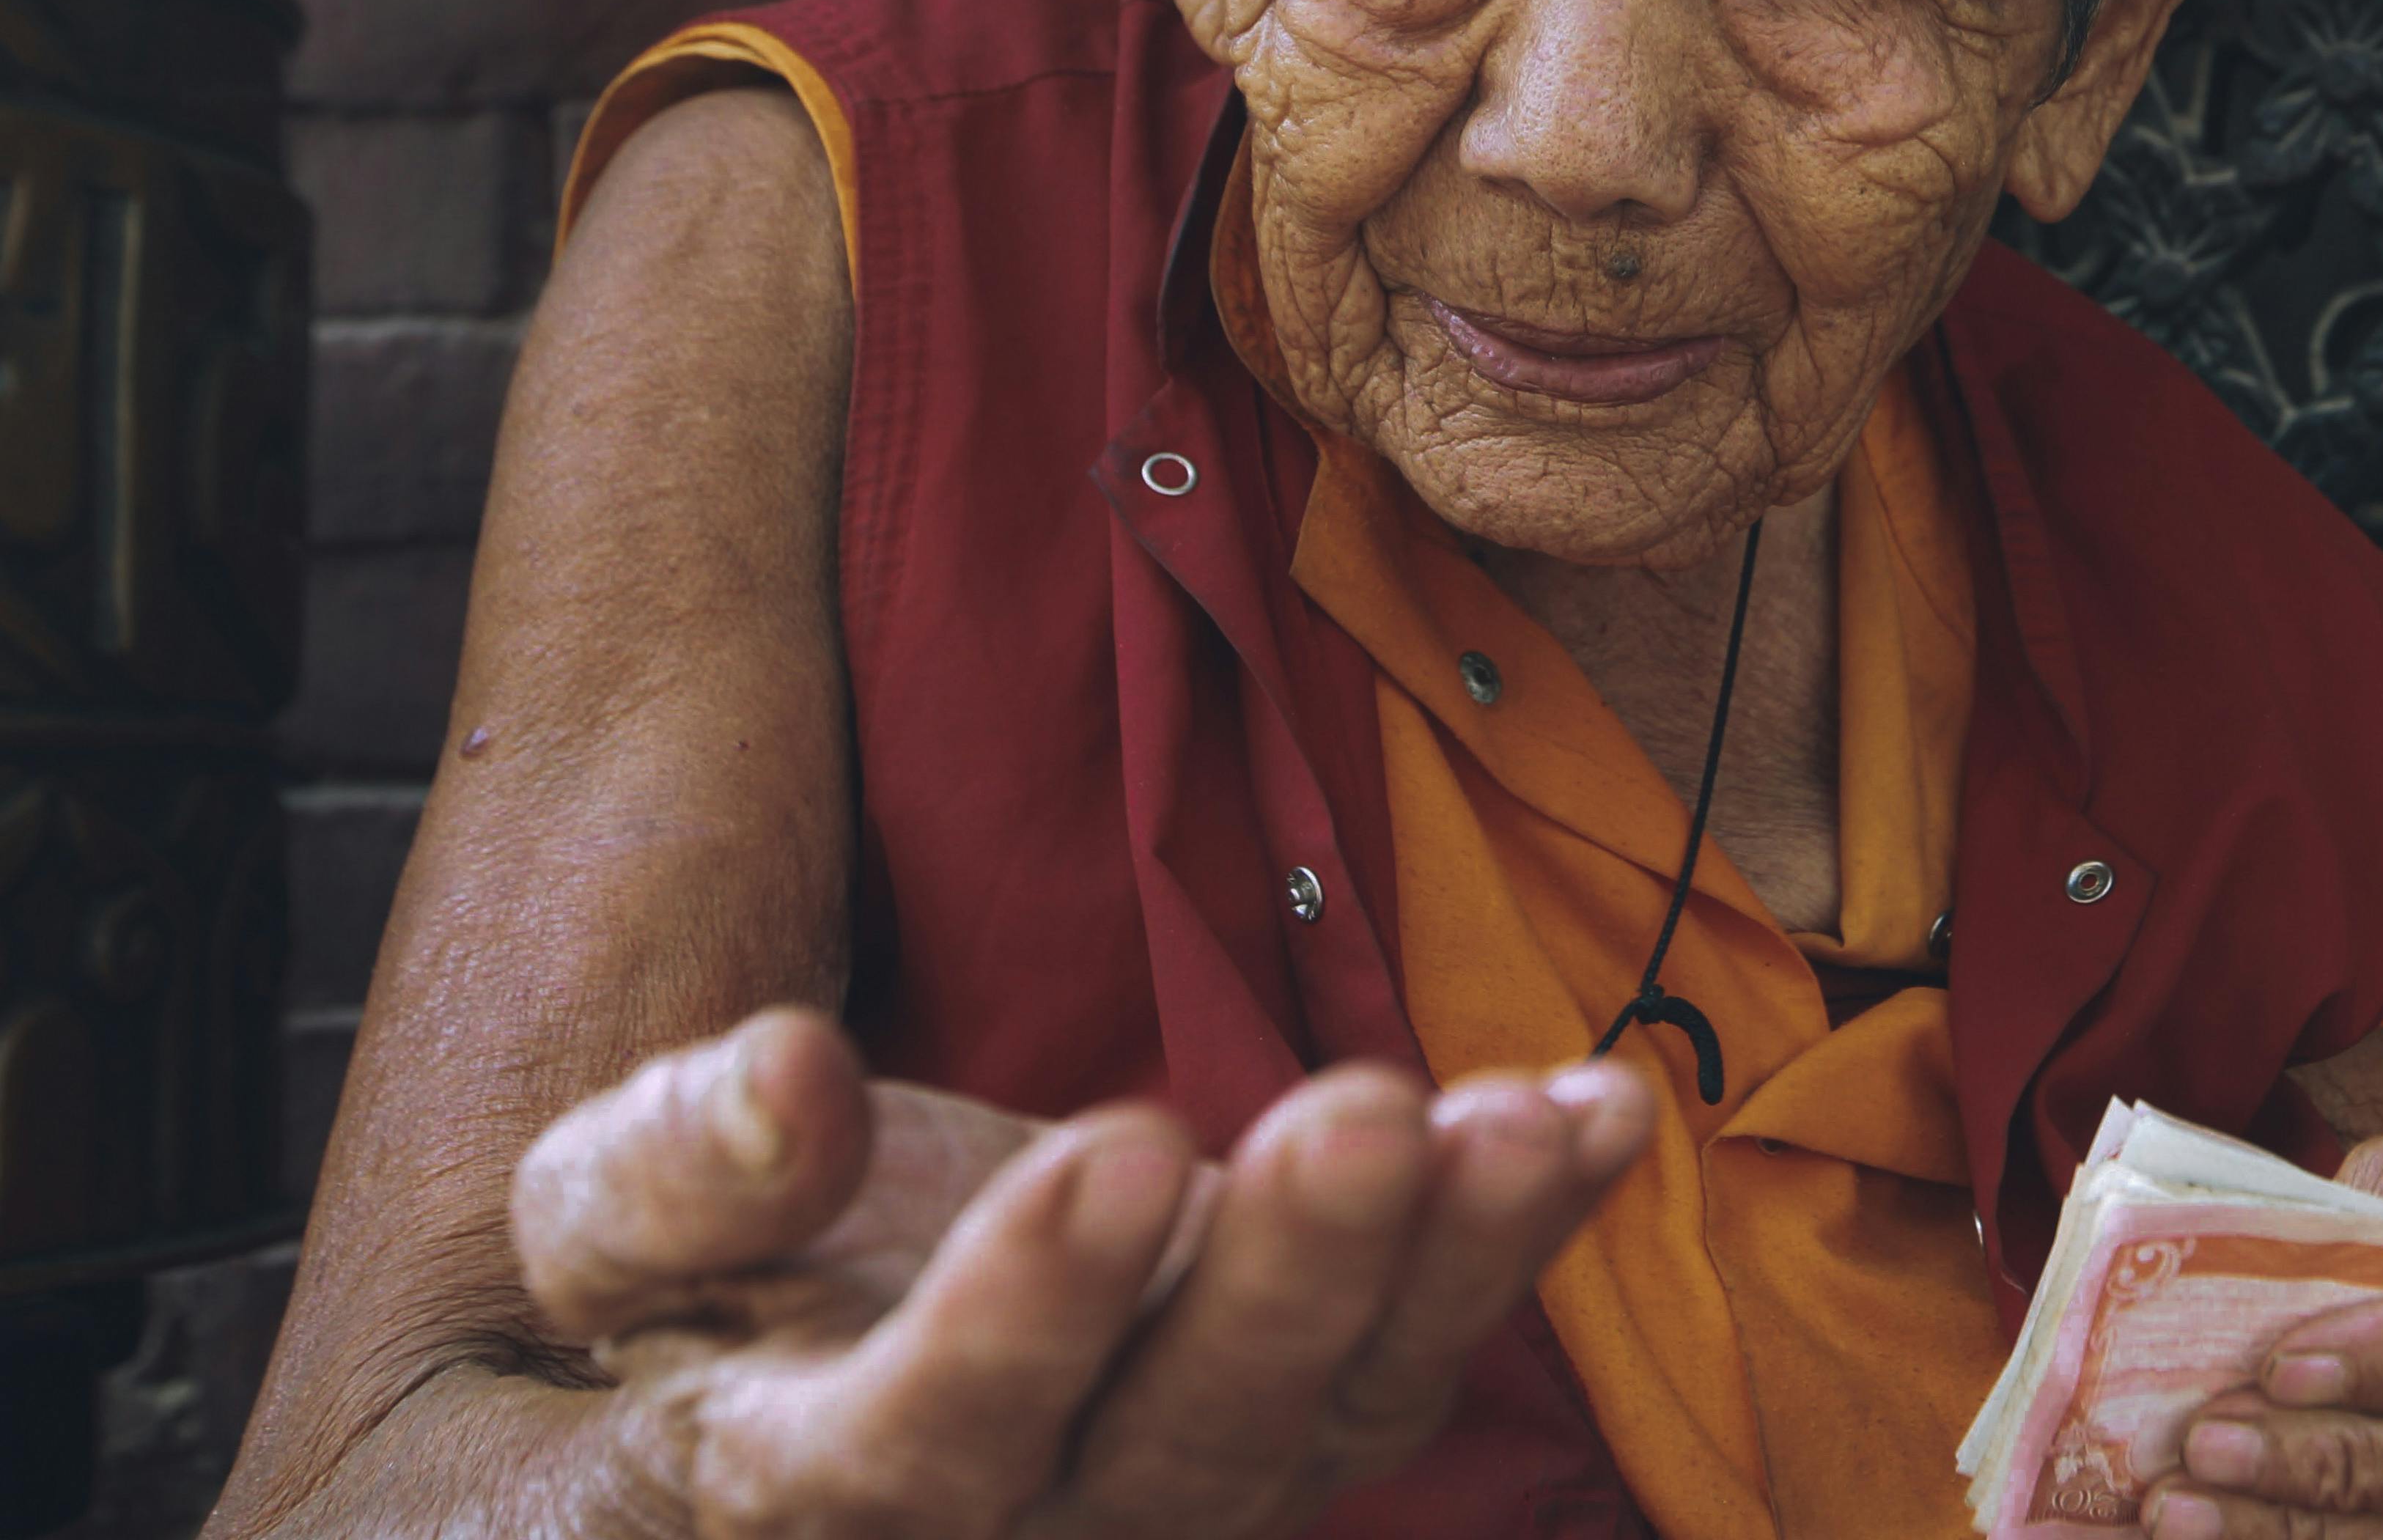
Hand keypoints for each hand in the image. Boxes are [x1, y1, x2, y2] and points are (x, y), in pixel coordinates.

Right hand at [510, 1005, 1653, 1536]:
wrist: (747, 1407)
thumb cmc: (660, 1307)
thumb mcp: (591, 1227)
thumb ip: (680, 1169)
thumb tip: (795, 1075)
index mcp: (811, 1494)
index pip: (923, 1445)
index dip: (1023, 1316)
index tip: (1117, 1149)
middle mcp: (1028, 1522)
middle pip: (1180, 1445)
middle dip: (1284, 1279)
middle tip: (1357, 1112)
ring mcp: (1180, 1485)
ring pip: (1336, 1416)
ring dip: (1445, 1261)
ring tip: (1530, 1117)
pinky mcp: (1287, 1420)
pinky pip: (1422, 1355)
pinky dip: (1519, 1236)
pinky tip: (1603, 1114)